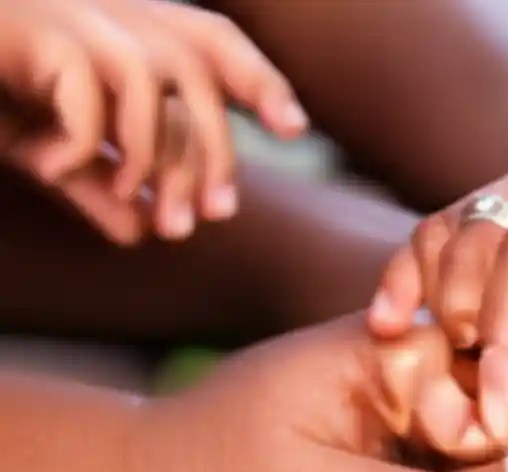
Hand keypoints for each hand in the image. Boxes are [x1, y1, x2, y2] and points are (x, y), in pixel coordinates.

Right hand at [0, 0, 304, 243]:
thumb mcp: (44, 146)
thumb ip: (97, 183)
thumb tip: (139, 234)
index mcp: (122, 35)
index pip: (212, 43)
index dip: (259, 78)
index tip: (296, 128)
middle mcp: (107, 16)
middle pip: (195, 71)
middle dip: (210, 149)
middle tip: (204, 219)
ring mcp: (70, 18)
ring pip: (146, 81)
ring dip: (149, 153)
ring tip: (129, 197)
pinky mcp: (32, 31)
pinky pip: (85, 86)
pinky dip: (80, 137)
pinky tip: (50, 167)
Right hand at [369, 141, 507, 441]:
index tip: (503, 406)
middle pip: (471, 252)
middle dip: (470, 338)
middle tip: (489, 422)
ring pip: (440, 243)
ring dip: (438, 313)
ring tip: (455, 384)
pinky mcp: (496, 220)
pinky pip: (431, 240)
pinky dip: (405, 281)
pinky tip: (388, 328)